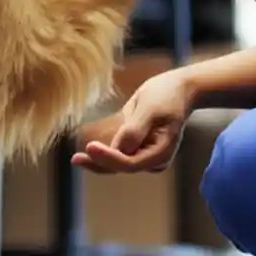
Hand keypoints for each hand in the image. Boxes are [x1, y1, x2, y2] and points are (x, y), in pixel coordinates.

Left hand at [71, 71, 194, 173]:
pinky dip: (104, 154)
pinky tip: (90, 151)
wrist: (180, 88)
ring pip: (117, 164)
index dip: (108, 158)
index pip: (129, 163)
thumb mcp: (150, 108)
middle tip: (75, 159)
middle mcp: (154, 159)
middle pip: (121, 167)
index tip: (89, 147)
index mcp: (161, 153)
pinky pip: (117, 154)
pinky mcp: (138, 148)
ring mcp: (146, 155)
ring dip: (99, 161)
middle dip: (99, 163)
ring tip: (78, 159)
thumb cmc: (167, 95)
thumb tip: (118, 148)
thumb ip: (134, 130)